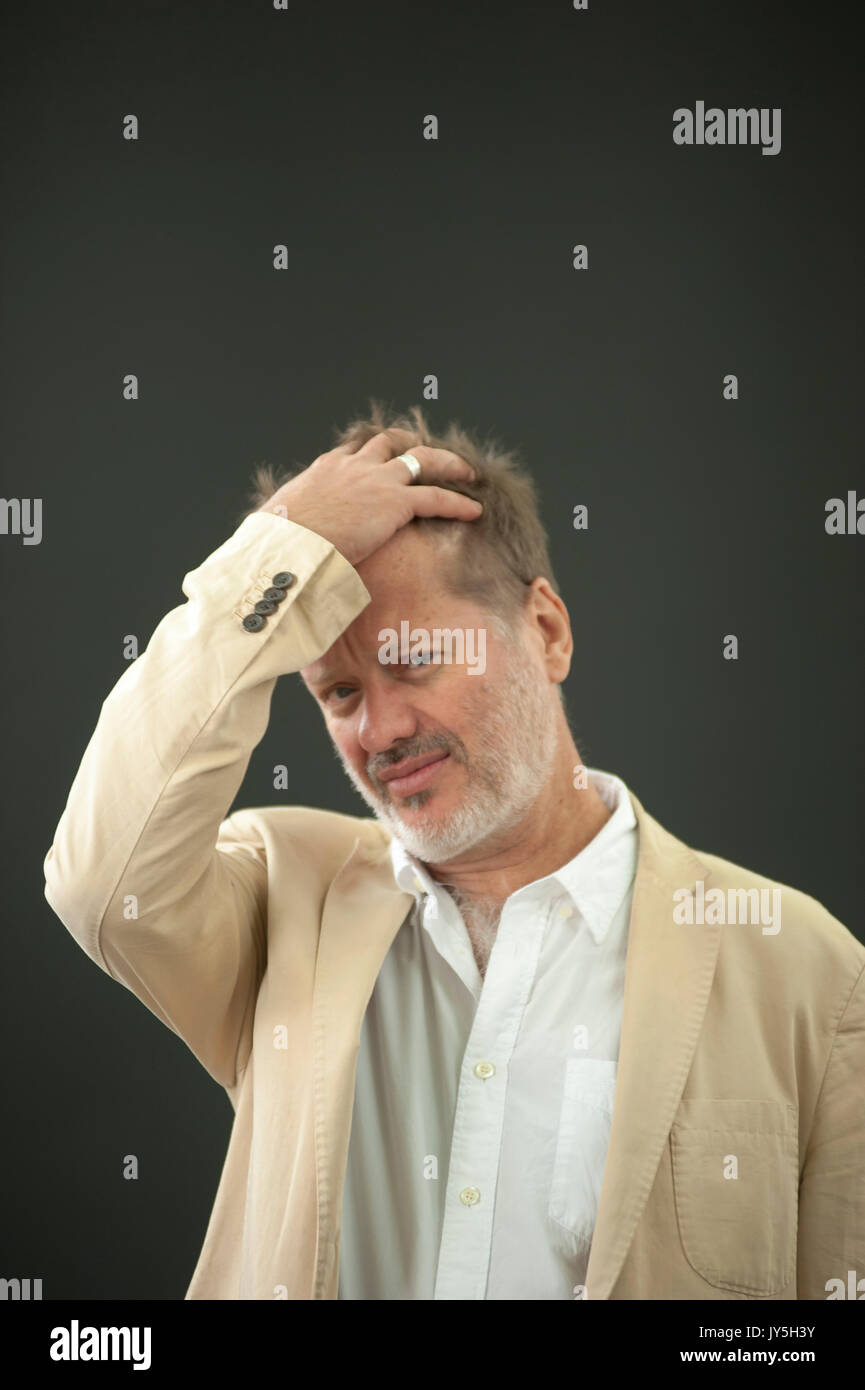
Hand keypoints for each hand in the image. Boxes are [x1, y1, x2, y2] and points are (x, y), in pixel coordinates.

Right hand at [257, 429, 482, 566]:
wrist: (288, 545)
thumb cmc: (277, 541)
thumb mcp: (278, 521)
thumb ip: (289, 520)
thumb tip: (278, 536)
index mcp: (325, 469)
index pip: (354, 451)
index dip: (373, 453)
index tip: (384, 458)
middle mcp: (353, 465)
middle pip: (390, 444)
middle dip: (412, 445)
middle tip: (428, 453)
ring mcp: (377, 480)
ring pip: (422, 460)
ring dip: (447, 464)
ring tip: (467, 473)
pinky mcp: (395, 502)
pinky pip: (436, 498)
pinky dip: (458, 503)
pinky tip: (474, 511)